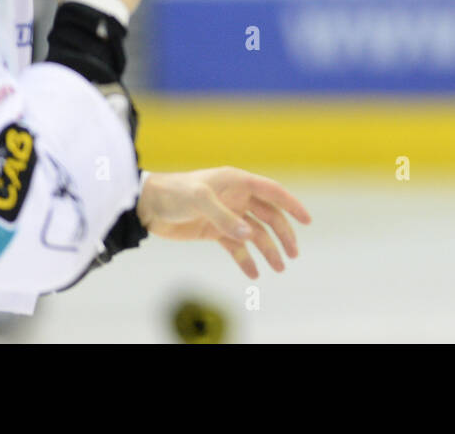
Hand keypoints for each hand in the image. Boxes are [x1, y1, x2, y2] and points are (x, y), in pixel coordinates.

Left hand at [136, 167, 311, 278]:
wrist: (147, 205)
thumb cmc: (173, 193)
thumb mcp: (198, 200)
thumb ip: (224, 217)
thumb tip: (249, 235)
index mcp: (237, 182)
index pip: (272, 192)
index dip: (291, 205)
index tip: (307, 220)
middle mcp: (236, 197)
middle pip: (268, 216)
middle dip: (283, 235)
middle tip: (292, 255)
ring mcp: (227, 215)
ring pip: (255, 234)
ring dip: (268, 250)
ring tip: (278, 269)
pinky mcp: (215, 231)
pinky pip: (236, 247)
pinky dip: (245, 259)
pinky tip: (254, 273)